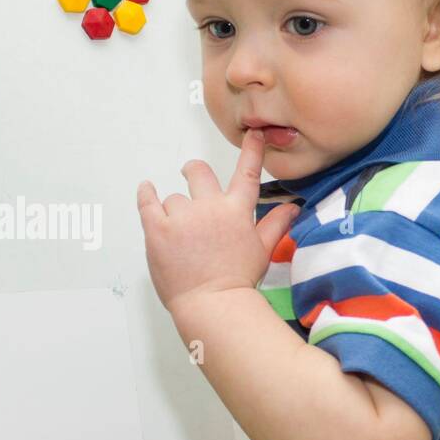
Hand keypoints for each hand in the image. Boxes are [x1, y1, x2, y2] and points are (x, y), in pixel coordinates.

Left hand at [136, 128, 300, 315]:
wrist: (212, 305)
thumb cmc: (237, 281)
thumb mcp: (262, 251)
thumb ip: (275, 225)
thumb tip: (293, 208)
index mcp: (236, 211)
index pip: (246, 173)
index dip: (251, 151)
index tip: (253, 134)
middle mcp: (209, 207)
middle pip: (198, 172)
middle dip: (194, 172)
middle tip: (191, 176)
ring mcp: (182, 217)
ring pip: (173, 198)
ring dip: (174, 210)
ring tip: (179, 235)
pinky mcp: (157, 229)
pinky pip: (147, 201)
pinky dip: (145, 194)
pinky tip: (146, 190)